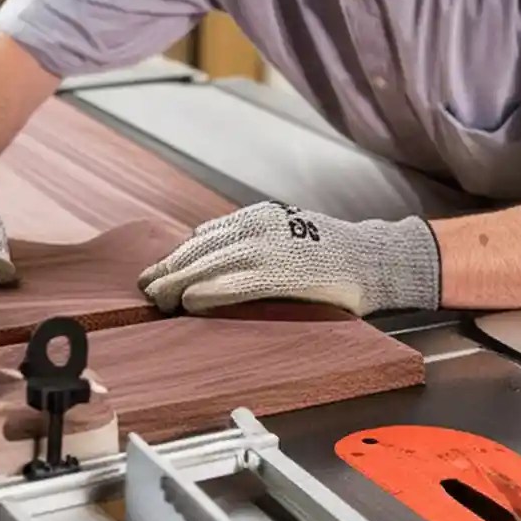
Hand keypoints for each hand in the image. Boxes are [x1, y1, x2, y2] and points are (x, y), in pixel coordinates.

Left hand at [137, 201, 440, 316]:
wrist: (375, 259)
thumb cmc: (331, 255)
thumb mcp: (287, 237)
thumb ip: (252, 245)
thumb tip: (211, 258)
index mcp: (258, 218)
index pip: (204, 238)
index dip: (176, 258)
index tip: (155, 274)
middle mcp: (259, 227)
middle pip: (199, 250)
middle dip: (168, 270)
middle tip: (145, 289)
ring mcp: (270, 248)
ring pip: (210, 265)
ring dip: (178, 283)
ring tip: (158, 299)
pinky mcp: (282, 272)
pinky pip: (235, 283)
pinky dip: (209, 291)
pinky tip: (190, 302)